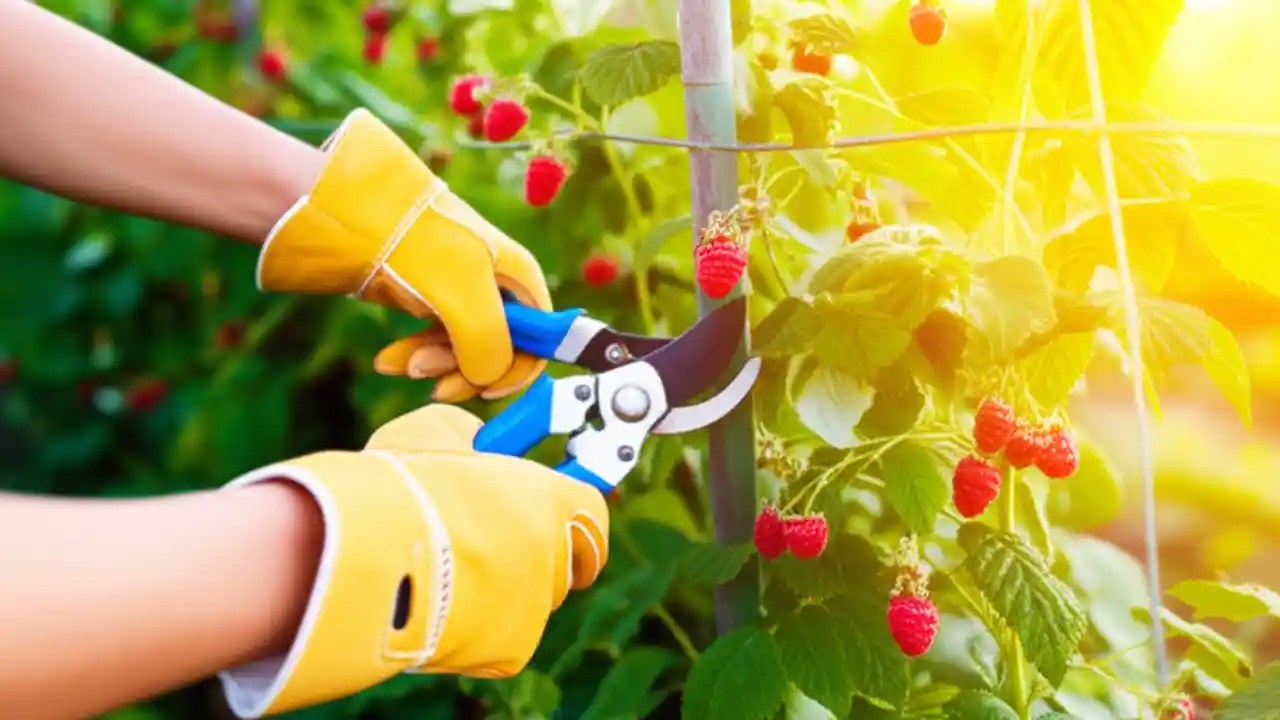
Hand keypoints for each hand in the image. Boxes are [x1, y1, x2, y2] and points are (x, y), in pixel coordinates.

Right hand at [217, 404, 608, 717]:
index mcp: (554, 497)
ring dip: (502, 581)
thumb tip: (477, 447)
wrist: (365, 549)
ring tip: (448, 564)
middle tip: (486, 533)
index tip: (556, 505)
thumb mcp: (436, 432)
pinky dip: (479, 619)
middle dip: (531, 544)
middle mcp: (557, 552)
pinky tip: (440, 597)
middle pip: (562, 554)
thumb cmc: (401, 482)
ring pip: (531, 594)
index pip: (591, 507)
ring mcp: (537, 603)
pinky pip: (503, 631)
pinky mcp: (512, 647)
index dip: (572, 506)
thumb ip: (473, 439)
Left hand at [256, 108, 550, 401]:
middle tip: (425, 376)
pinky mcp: (433, 299)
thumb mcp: (464, 297)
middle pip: (499, 353)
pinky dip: (414, 355)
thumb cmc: (419, 246)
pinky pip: (434, 341)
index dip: (515, 372)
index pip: (540, 343)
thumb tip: (485, 378)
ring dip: (432, 366)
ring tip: (395, 365)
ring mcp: (464, 295)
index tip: (482, 389)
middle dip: (463, 371)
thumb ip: (489, 348)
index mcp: (520, 282)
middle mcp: (499, 290)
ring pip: (462, 351)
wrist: (355, 211)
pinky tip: (385, 361)